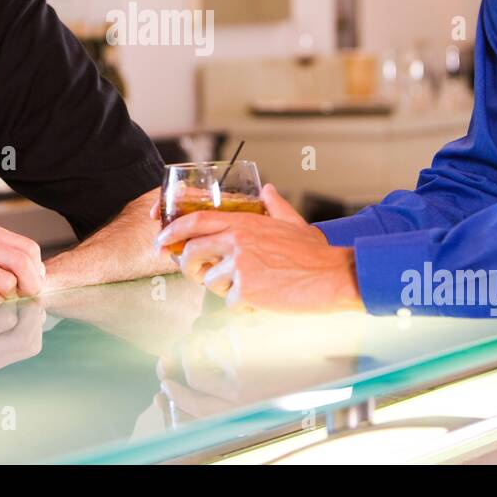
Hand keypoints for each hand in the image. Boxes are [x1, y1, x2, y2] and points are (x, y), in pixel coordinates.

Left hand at [157, 183, 359, 312]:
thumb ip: (275, 206)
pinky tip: (264, 300)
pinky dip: (245, 306)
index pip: (195, 220)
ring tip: (253, 286)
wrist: (334, 276)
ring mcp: (239, 265)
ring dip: (226, 289)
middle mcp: (236, 240)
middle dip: (186, 266)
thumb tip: (267, 190)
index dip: (172, 230)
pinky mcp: (246, 290)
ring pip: (210, 282)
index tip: (161, 240)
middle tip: (195, 273)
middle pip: (191, 252)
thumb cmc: (316, 254)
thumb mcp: (293, 223)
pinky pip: (231, 303)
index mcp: (244, 222)